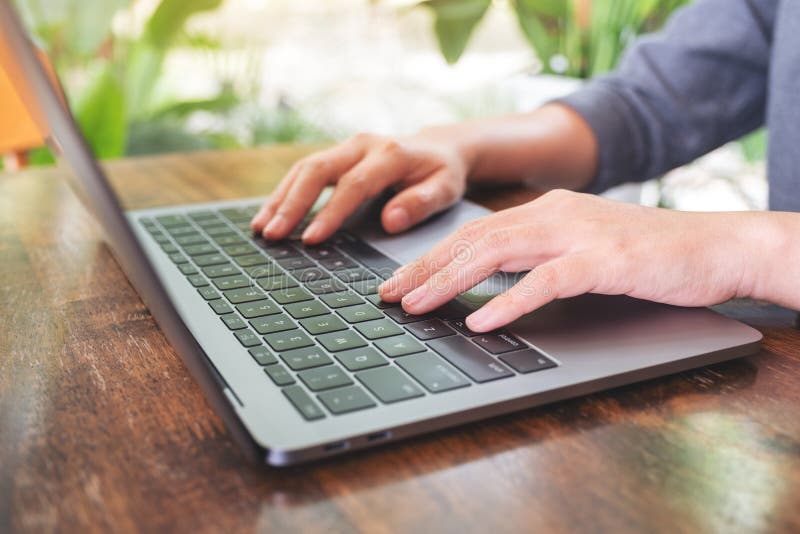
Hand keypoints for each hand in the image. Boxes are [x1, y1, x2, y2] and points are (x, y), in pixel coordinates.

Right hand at [250, 131, 469, 243]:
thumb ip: (421, 203)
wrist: (440, 147)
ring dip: (281, 198)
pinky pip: (305, 171)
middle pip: (318, 170)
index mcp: (391, 153)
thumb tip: (390, 221)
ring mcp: (347, 146)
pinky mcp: (337, 154)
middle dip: (292, 203)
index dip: (331, 212)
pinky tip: (269, 214)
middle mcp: (363, 144)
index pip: (354, 184)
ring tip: (261, 228)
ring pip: (305, 168)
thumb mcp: (445, 189)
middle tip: (272, 233)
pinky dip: (285, 192)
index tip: (311, 239)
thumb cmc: (443, 173)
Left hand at [378, 190, 772, 332]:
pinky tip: (481, 320)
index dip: (431, 257)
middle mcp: (554, 215)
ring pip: (497, 253)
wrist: (716, 245)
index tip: (398, 283)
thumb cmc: (647, 255)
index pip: (473, 233)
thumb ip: (538, 259)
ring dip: (451, 282)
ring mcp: (579, 234)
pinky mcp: (605, 260)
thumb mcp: (581, 250)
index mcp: (545, 212)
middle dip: (424, 268)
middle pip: (472, 239)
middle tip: (387, 297)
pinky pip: (546, 280)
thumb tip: (488, 288)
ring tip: (416, 307)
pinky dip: (509, 300)